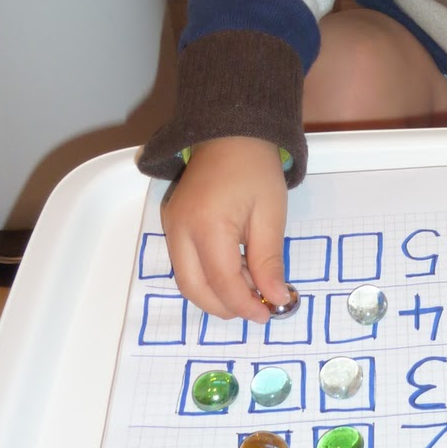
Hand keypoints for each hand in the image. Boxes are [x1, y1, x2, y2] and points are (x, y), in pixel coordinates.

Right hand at [161, 136, 290, 319]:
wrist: (230, 133)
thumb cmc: (255, 170)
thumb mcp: (271, 214)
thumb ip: (269, 260)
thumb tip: (276, 299)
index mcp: (207, 224)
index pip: (222, 281)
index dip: (244, 304)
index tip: (267, 314)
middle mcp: (180, 229)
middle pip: (194, 288)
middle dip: (224, 307)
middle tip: (256, 309)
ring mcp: (170, 226)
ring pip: (186, 280)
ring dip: (215, 294)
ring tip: (249, 289)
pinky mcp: (171, 223)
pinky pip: (185, 264)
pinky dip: (207, 277)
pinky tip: (234, 271)